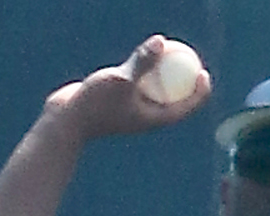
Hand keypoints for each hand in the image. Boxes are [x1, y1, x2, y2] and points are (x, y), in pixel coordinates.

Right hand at [41, 35, 212, 141]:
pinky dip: (143, 72)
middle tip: (190, 57)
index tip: (204, 73)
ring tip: (169, 52)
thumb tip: (162, 41)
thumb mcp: (121, 79)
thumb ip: (142, 62)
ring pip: (155, 90)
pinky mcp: (118, 100)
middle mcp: (145, 116)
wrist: (65, 120)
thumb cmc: (94, 104)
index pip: (185, 108)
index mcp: (152, 119)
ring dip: (163, 74)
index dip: (200, 92)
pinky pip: (138, 84)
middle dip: (185, 79)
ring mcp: (131, 109)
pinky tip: (142, 55)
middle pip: (174, 98)